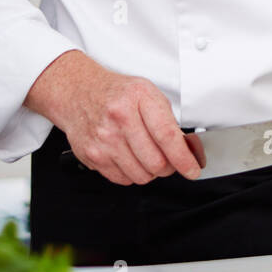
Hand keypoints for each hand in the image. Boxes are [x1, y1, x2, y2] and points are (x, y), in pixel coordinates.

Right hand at [25, 50, 204, 184]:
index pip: (167, 136)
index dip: (184, 158)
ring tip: (145, 154)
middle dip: (169, 166)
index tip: (192, 169)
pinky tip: (128, 157)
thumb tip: (188, 150)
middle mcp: (120, 118)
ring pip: (141, 175)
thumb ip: (168, 121)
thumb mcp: (147, 94)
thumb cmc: (116, 93)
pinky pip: (123, 179)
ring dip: (150, 171)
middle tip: (168, 159)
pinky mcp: (92, 155)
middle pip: (156, 162)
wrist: (78, 91)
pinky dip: (132, 174)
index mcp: (139, 98)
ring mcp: (104, 138)